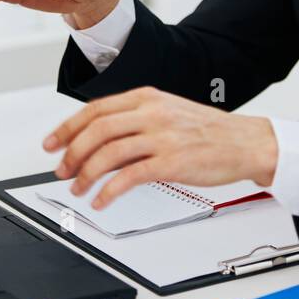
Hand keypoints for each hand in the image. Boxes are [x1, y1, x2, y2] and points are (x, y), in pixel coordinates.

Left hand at [42, 87, 278, 208]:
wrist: (246, 142)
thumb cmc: (208, 131)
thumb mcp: (169, 112)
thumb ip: (136, 119)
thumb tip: (100, 136)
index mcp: (147, 98)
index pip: (95, 110)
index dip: (67, 128)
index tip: (52, 144)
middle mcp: (151, 113)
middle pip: (97, 130)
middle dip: (72, 153)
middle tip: (61, 170)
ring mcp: (161, 137)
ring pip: (109, 153)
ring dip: (86, 174)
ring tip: (79, 189)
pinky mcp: (172, 162)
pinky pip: (129, 177)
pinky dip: (109, 191)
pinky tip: (102, 201)